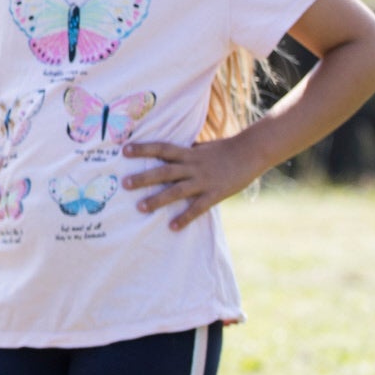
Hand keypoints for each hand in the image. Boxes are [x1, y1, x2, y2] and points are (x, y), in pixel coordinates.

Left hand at [124, 136, 261, 229]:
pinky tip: (172, 227)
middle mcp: (193, 166)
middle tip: (124, 183)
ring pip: (177, 191)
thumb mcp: (201, 147)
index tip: (124, 150)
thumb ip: (184, 152)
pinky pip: (198, 208)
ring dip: (158, 199)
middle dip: (143, 177)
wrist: (250, 153)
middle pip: (164, 171)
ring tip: (140, 208)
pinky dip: (185, 217)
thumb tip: (165, 152)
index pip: (161, 148)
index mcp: (188, 153)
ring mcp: (204, 181)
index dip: (143, 149)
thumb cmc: (223, 149)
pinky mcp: (215, 194)